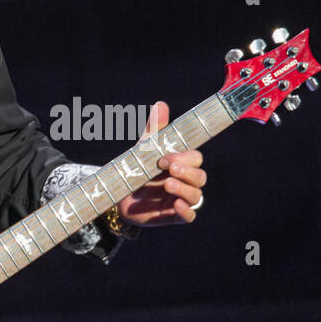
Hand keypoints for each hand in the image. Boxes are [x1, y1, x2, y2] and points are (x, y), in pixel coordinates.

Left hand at [116, 100, 205, 225]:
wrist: (120, 196)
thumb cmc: (138, 169)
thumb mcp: (145, 149)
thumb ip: (155, 129)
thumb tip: (161, 105)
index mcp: (182, 164)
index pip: (195, 159)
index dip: (184, 157)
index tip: (165, 155)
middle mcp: (185, 181)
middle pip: (200, 176)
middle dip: (186, 171)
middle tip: (167, 167)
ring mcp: (181, 199)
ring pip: (196, 195)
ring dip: (185, 188)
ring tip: (167, 184)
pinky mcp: (174, 216)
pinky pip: (189, 216)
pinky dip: (186, 210)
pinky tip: (176, 204)